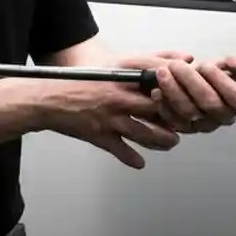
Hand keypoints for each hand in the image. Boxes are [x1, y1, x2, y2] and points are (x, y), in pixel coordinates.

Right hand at [37, 77, 179, 169]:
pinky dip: (133, 159)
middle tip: (185, 126)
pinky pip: (122, 151)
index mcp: (121, 79)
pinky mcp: (99, 136)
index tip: (186, 98)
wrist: (49, 99)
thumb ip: (132, 73)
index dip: (173, 93)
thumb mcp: (107, 71)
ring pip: (144, 133)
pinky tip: (140, 163)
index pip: (155, 84)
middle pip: (155, 111)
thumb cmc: (78, 83)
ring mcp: (109, 118)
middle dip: (173, 120)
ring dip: (161, 141)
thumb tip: (157, 74)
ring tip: (170, 143)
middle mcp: (118, 98)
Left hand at [116, 50, 235, 134]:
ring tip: (162, 72)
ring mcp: (202, 125)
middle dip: (191, 81)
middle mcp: (222, 118)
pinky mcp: (183, 129)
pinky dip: (163, 104)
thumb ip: (233, 64)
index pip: (234, 96)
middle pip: (209, 103)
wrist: (187, 85)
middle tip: (176, 65)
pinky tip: (156, 90)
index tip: (206, 64)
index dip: (219, 80)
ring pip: (189, 111)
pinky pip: (173, 120)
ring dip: (173, 90)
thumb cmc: (205, 76)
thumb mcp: (221, 65)